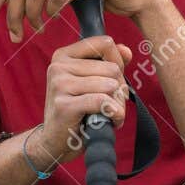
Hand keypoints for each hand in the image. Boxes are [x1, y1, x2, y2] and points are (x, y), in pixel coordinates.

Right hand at [38, 35, 133, 165]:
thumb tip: (128, 51)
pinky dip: (114, 113)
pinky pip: (103, 102)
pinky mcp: (63, 105)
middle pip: (112, 68)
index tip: (113, 79)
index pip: (105, 43)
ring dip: (118, 104)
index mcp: (64, 55)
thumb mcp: (94, 81)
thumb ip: (111, 62)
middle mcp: (58, 66)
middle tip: (110, 103)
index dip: (118, 62)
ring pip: (110, 85)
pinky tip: (111, 120)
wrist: (56, 140)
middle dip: (119, 89)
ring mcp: (59, 84)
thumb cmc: (79, 109)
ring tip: (108, 113)